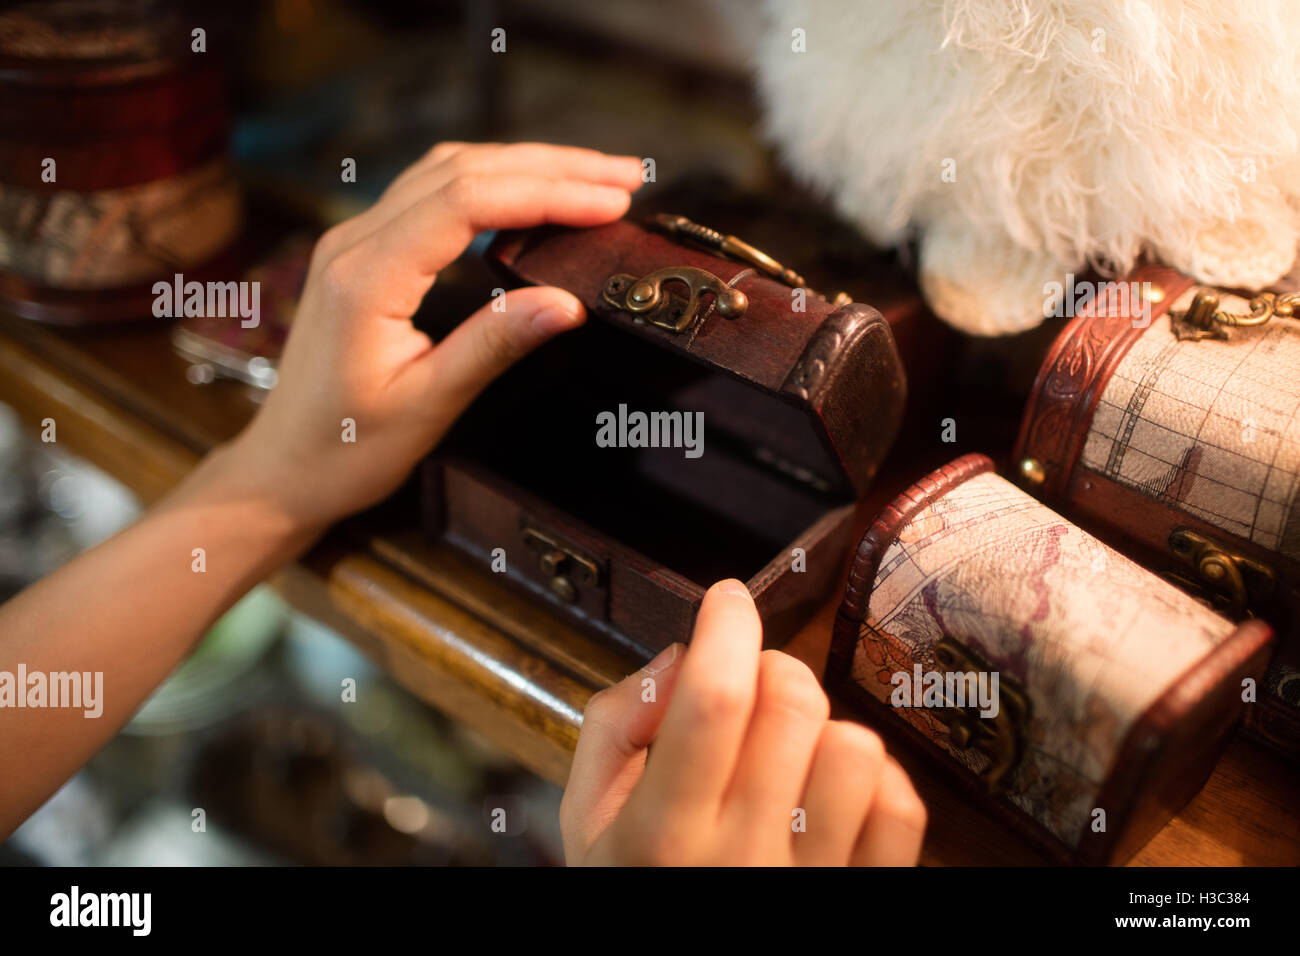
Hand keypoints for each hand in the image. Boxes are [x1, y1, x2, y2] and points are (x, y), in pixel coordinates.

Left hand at [228, 141, 643, 530]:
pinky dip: (493, 184)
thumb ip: (494, 345)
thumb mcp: (428, 404)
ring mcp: (356, 240)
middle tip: (627, 177)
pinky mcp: (365, 252)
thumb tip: (568, 304)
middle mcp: (355, 242)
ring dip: (526, 166)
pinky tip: (534, 193)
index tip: (611, 204)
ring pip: (449, 171)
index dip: (548, 193)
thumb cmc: (345, 449)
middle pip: (463, 170)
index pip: (467, 201)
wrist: (283, 467)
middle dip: (552, 167)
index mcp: (366, 277)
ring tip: (596, 177)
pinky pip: (433, 193)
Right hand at [560, 579, 927, 865]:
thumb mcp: (587, 819)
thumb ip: (614, 726)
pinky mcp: (863, 894)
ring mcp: (811, 881)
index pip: (714, 699)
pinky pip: (901, 803)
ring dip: (820, 726)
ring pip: (853, 744)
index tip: (727, 600)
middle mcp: (741, 858)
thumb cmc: (635, 887)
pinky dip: (872, 777)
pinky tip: (829, 789)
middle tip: (749, 686)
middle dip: (769, 666)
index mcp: (662, 833)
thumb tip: (679, 655)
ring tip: (788, 750)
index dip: (727, 628)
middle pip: (791, 702)